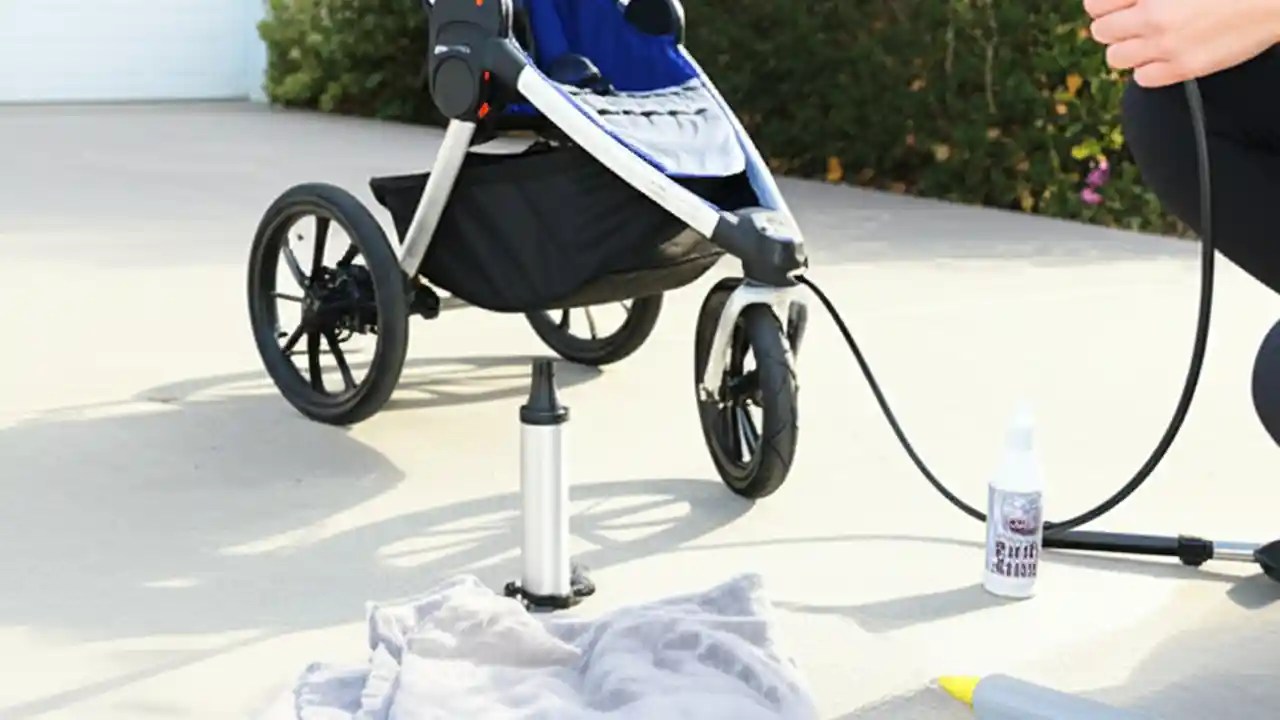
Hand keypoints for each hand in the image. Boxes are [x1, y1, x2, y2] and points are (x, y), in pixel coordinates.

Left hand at [1085, 0, 1279, 86]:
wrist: (1274, 0)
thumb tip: (1129, 2)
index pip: (1095, 4)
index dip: (1103, 5)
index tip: (1117, 6)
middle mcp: (1153, 17)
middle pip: (1101, 32)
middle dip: (1113, 26)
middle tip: (1133, 22)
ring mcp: (1167, 45)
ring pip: (1115, 58)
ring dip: (1126, 48)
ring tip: (1147, 39)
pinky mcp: (1184, 68)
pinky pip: (1141, 78)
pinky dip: (1147, 68)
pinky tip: (1164, 54)